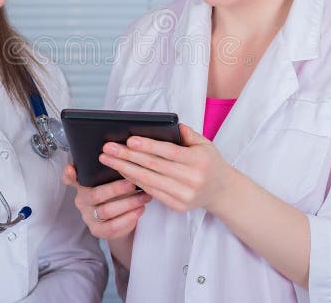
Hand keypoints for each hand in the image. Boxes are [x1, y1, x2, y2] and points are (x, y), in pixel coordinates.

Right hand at [62, 164, 151, 239]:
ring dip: (128, 203)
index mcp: (82, 185)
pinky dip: (128, 218)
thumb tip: (125, 150)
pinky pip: (112, 226)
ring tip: (144, 196)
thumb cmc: (116, 194)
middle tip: (132, 183)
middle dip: (116, 189)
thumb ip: (113, 168)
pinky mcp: (98, 230)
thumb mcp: (111, 180)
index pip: (70, 179)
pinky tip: (140, 209)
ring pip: (106, 211)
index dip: (69, 175)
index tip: (71, 168)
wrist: (119, 220)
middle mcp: (82, 201)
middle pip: (95, 194)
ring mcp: (88, 217)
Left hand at [98, 123, 234, 212]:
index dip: (147, 146)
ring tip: (108, 160)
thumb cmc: (209, 162)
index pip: (168, 152)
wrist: (222, 191)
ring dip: (125, 170)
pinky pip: (151, 192)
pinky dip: (134, 181)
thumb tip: (163, 124)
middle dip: (127, 157)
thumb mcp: (204, 144)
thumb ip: (185, 133)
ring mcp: (184, 195)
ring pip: (148, 181)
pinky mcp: (177, 206)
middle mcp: (192, 179)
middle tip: (108, 149)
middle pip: (153, 167)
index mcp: (198, 160)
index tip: (128, 140)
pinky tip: (121, 172)